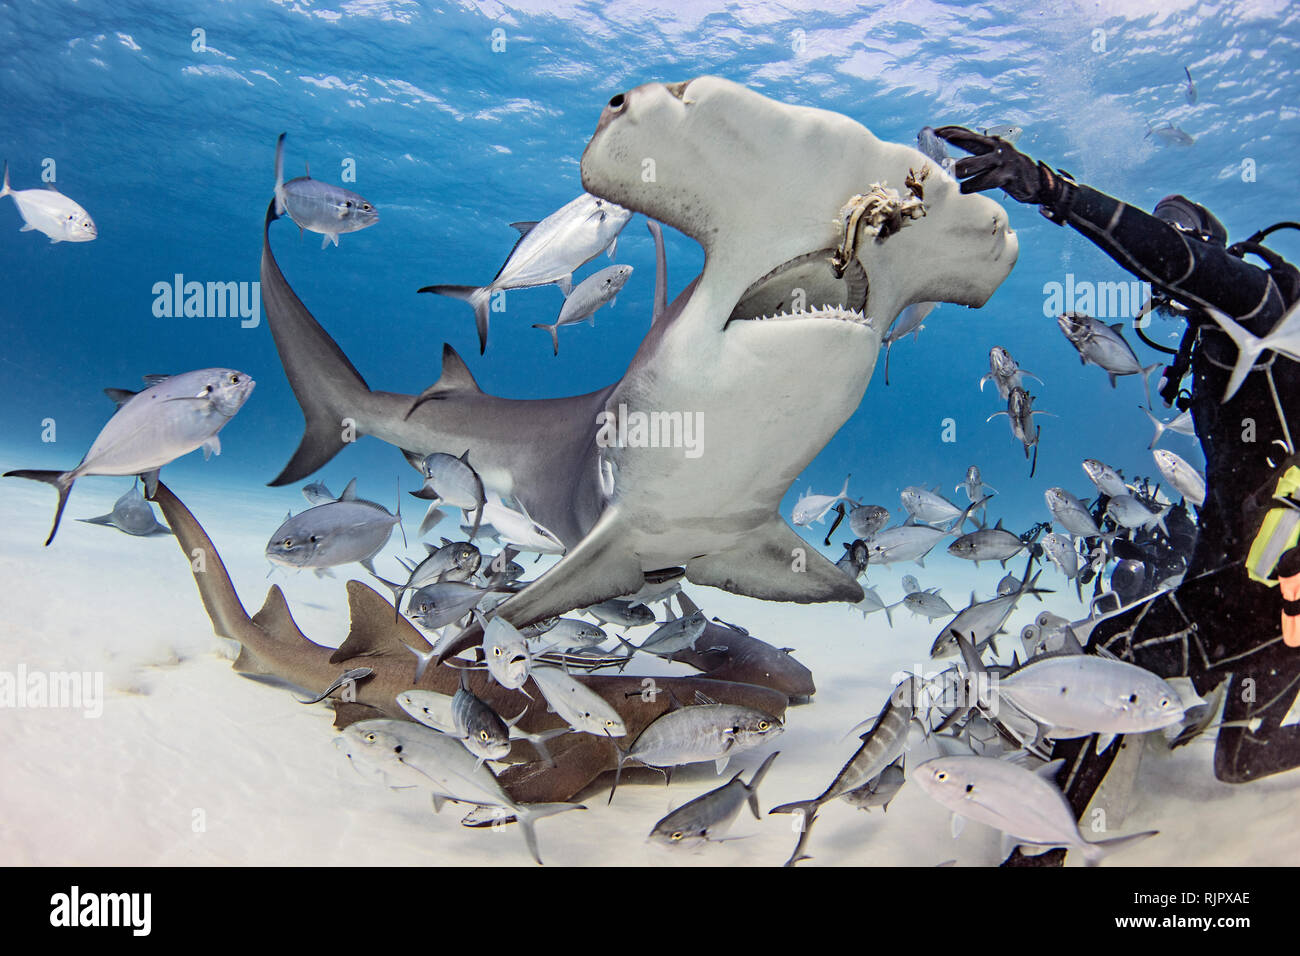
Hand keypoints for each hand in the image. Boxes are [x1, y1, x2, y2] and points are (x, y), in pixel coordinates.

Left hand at [933, 126, 1057, 204]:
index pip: (968, 134)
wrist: (1036, 182)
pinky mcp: (1006, 176)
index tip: (934, 130)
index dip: (952, 131)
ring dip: (959, 171)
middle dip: (954, 137)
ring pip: (972, 164)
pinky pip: (983, 181)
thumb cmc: (1007, 172)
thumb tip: (949, 163)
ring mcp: (1001, 161)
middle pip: (971, 140)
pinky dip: (971, 186)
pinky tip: (963, 190)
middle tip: (938, 137)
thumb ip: (975, 159)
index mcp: (991, 143)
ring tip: (951, 175)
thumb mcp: (993, 161)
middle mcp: (996, 148)